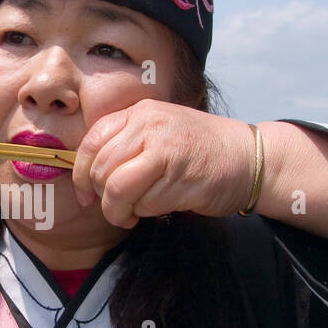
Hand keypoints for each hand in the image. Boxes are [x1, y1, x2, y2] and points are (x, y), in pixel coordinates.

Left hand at [70, 100, 256, 228]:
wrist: (247, 157)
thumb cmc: (198, 151)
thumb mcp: (159, 133)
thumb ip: (126, 144)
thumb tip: (87, 175)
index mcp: (139, 113)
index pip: (91, 142)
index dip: (80, 174)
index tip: (85, 195)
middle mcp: (149, 126)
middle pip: (100, 169)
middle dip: (102, 198)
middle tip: (117, 208)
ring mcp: (164, 149)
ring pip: (116, 189)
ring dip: (119, 211)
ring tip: (132, 215)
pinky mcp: (179, 176)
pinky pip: (145, 203)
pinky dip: (147, 213)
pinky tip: (161, 207)